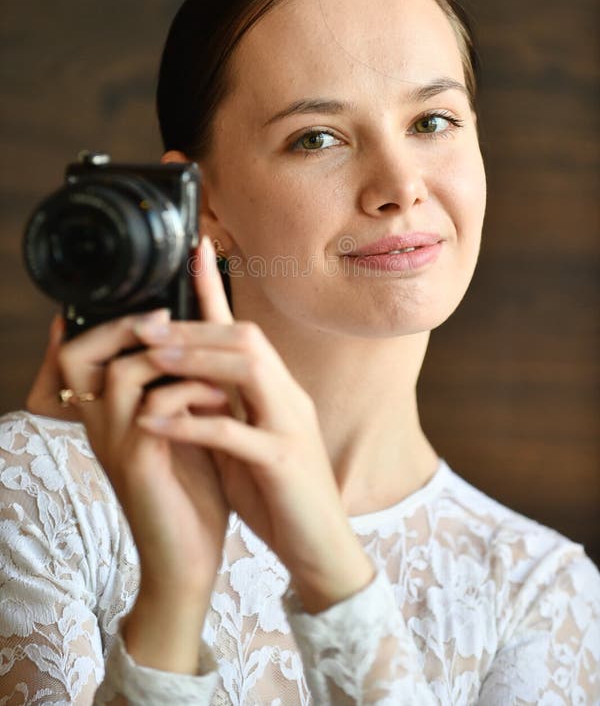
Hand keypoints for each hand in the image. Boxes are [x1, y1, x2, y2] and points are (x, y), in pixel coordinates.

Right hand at [26, 300, 232, 670]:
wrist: (188, 559)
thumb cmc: (188, 491)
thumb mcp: (184, 427)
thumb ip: (180, 387)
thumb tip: (197, 342)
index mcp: (110, 414)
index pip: (80, 354)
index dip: (98, 322)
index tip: (138, 295)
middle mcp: (103, 425)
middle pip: (81, 354)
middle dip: (124, 325)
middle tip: (164, 314)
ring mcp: (117, 445)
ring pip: (121, 373)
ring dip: (171, 356)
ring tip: (210, 358)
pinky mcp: (141, 465)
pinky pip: (155, 410)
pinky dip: (191, 393)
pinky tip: (221, 398)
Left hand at [135, 236, 374, 613]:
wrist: (320, 549)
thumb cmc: (278, 496)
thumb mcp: (242, 443)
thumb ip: (219, 409)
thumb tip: (176, 383)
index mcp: (277, 390)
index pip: (244, 328)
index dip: (218, 287)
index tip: (194, 248)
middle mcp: (288, 396)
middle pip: (246, 337)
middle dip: (195, 325)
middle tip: (146, 325)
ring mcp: (290, 425)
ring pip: (249, 367)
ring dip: (198, 358)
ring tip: (154, 359)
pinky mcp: (285, 461)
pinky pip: (235, 431)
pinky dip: (193, 423)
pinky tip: (156, 423)